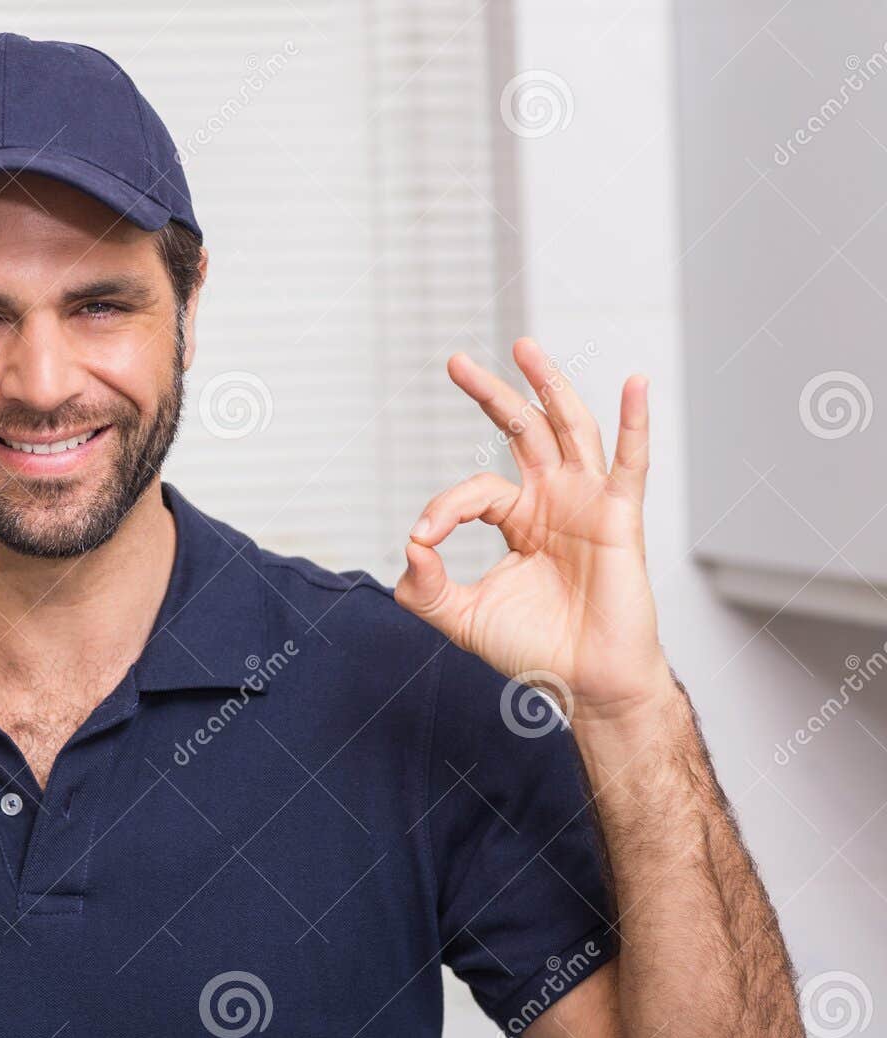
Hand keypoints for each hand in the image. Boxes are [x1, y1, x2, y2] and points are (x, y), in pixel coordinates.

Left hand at [394, 338, 672, 718]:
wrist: (584, 684)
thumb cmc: (534, 650)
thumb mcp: (461, 617)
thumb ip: (425, 586)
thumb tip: (409, 545)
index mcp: (519, 519)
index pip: (474, 491)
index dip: (442, 509)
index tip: (422, 541)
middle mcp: (553, 501)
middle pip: (521, 432)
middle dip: (490, 394)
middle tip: (455, 361)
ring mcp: (587, 504)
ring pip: (568, 430)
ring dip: (548, 386)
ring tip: (524, 346)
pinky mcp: (619, 518)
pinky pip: (630, 463)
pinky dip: (633, 422)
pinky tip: (633, 383)